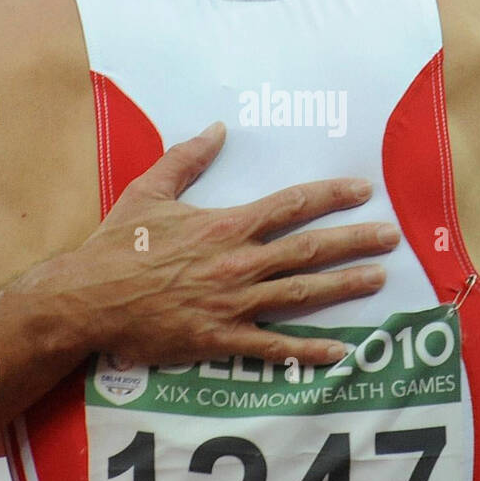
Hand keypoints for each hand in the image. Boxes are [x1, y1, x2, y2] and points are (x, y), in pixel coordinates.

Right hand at [19, 121, 398, 366]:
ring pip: (301, 294)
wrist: (88, 298)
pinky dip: (307, 350)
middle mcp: (237, 263)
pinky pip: (273, 347)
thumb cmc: (117, 245)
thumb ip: (187, 158)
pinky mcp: (220, 340)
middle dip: (355, 241)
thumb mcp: (149, 190)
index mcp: (225, 225)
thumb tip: (218, 129)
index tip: (363, 191)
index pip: (291, 205)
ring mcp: (233, 304)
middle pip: (309, 249)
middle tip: (392, 237)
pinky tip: (339, 351)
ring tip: (378, 279)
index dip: (330, 196)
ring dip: (344, 287)